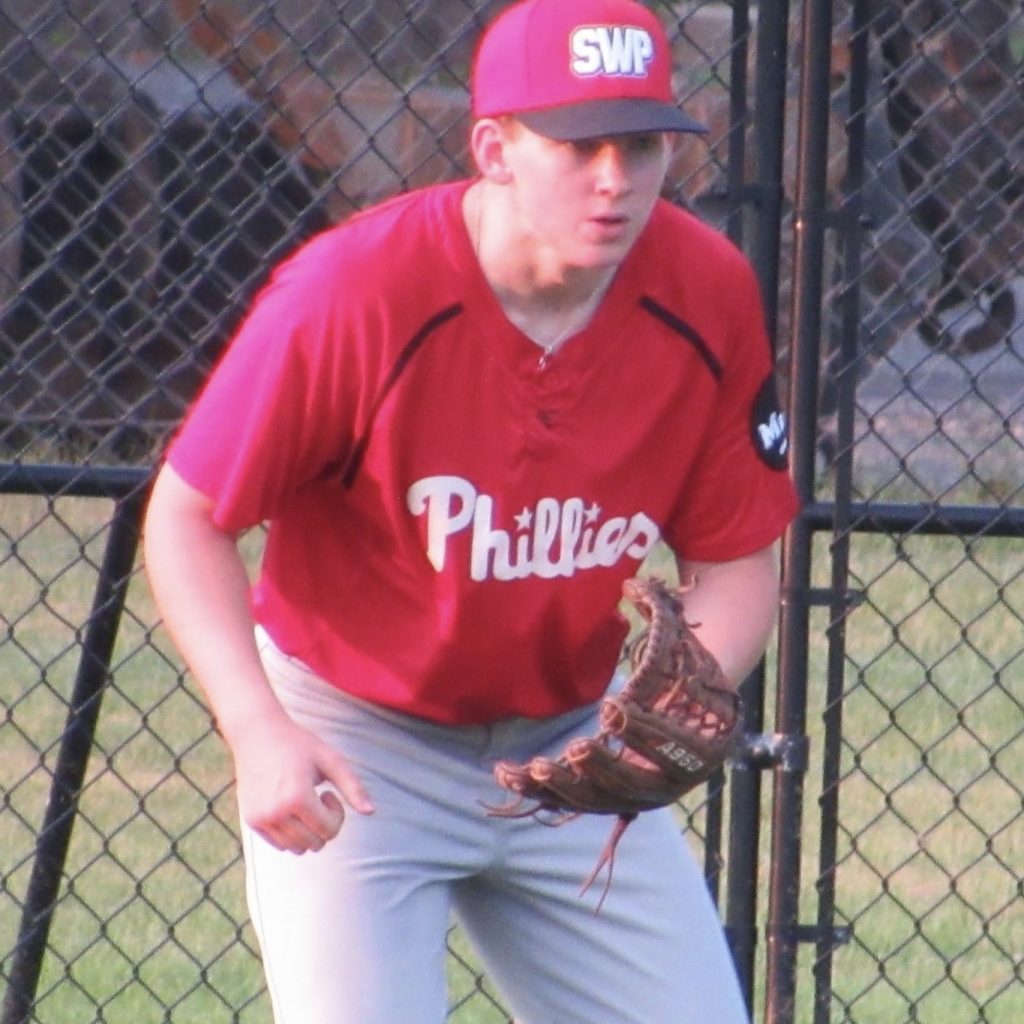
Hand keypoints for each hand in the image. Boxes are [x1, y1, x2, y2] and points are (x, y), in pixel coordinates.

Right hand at [229, 711, 374, 853]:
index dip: (336, 814)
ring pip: (297, 848)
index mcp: (297, 798)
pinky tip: (290, 808)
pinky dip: (291, 834)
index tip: (329, 793)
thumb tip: (371, 812)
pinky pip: (279, 844)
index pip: (329, 831)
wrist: (257, 733)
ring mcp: (261, 819)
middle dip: (324, 824)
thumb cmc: (297, 744)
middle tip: (318, 798)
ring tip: (304, 802)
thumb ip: (352, 786)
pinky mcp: (251, 820)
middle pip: (314, 843)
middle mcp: (276, 813)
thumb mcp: (330, 759)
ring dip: (307, 831)